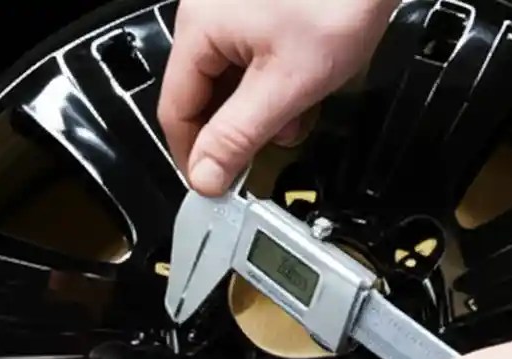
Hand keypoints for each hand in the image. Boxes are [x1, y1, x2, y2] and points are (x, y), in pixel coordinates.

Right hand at [158, 0, 396, 195]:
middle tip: (257, 160)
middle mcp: (206, 15)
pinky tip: (300, 94)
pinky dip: (270, 86)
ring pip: (228, 81)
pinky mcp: (259, 12)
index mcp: (199, 29)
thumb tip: (205, 176)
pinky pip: (249, 60)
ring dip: (256, 112)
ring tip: (292, 120)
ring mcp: (231, 11)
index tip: (214, 187)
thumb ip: (239, 135)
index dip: (193, 156)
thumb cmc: (336, 6)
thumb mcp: (286, 85)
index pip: (175, 110)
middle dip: (232, 133)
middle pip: (200, 96)